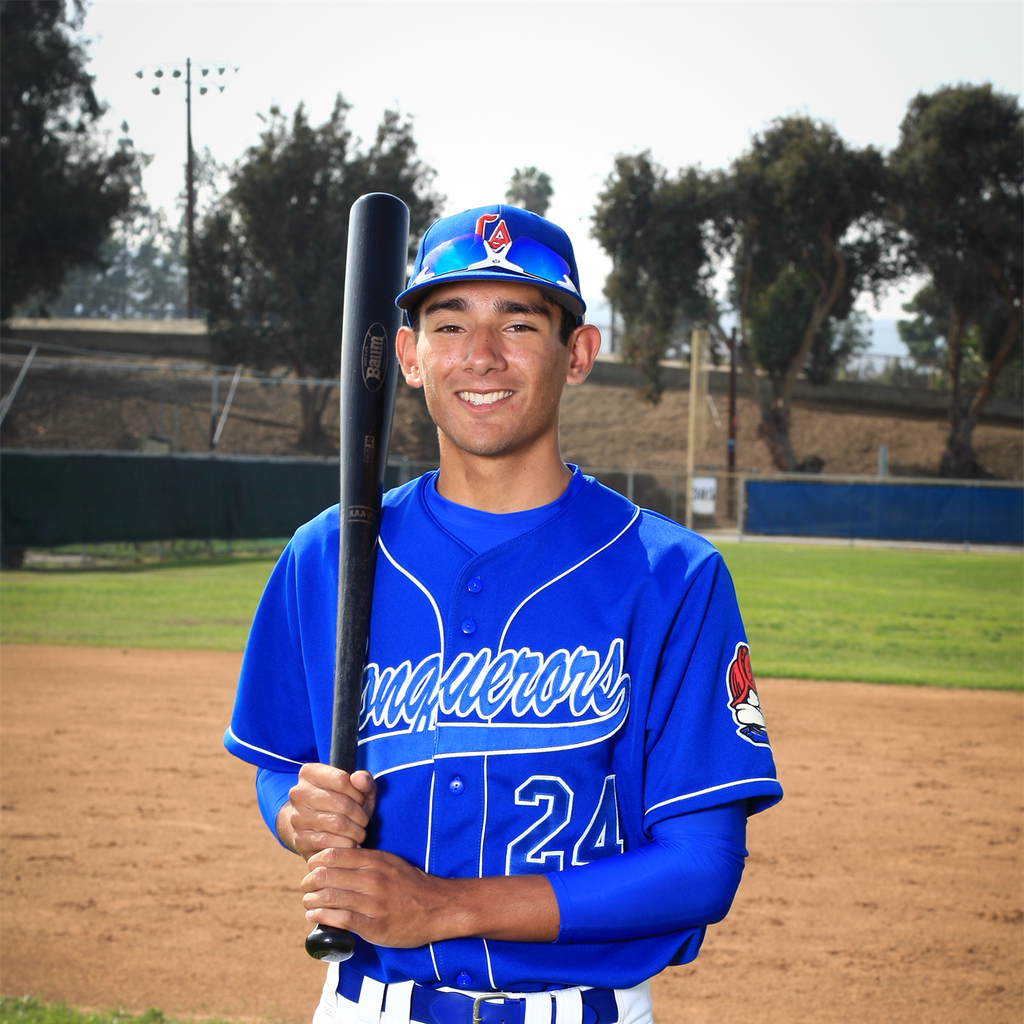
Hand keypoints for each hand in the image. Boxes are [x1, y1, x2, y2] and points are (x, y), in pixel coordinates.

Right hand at [278, 763, 376, 861]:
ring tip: (358, 832)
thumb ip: (363, 781)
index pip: (341, 780)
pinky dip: (346, 845)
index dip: (358, 793)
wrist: (311, 828)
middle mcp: (299, 793)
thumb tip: (360, 778)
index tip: (360, 800)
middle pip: (342, 803)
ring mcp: (297, 817)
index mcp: (309, 773)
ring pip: (338, 824)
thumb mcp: (355, 789)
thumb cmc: (338, 804)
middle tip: (363, 820)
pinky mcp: (300, 840)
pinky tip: (349, 843)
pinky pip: (330, 843)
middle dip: (361, 815)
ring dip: (356, 832)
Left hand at [301, 846, 456, 946]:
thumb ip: (365, 860)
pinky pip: (340, 919)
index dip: (315, 861)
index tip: (311, 868)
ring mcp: (372, 903)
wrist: (437, 907)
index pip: (333, 855)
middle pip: (326, 875)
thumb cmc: (411, 885)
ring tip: (308, 902)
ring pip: (329, 897)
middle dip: (308, 882)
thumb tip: (338, 858)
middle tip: (305, 886)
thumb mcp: (390, 862)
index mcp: (375, 861)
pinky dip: (321, 917)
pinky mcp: (373, 926)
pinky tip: (315, 916)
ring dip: (311, 900)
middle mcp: (372, 879)